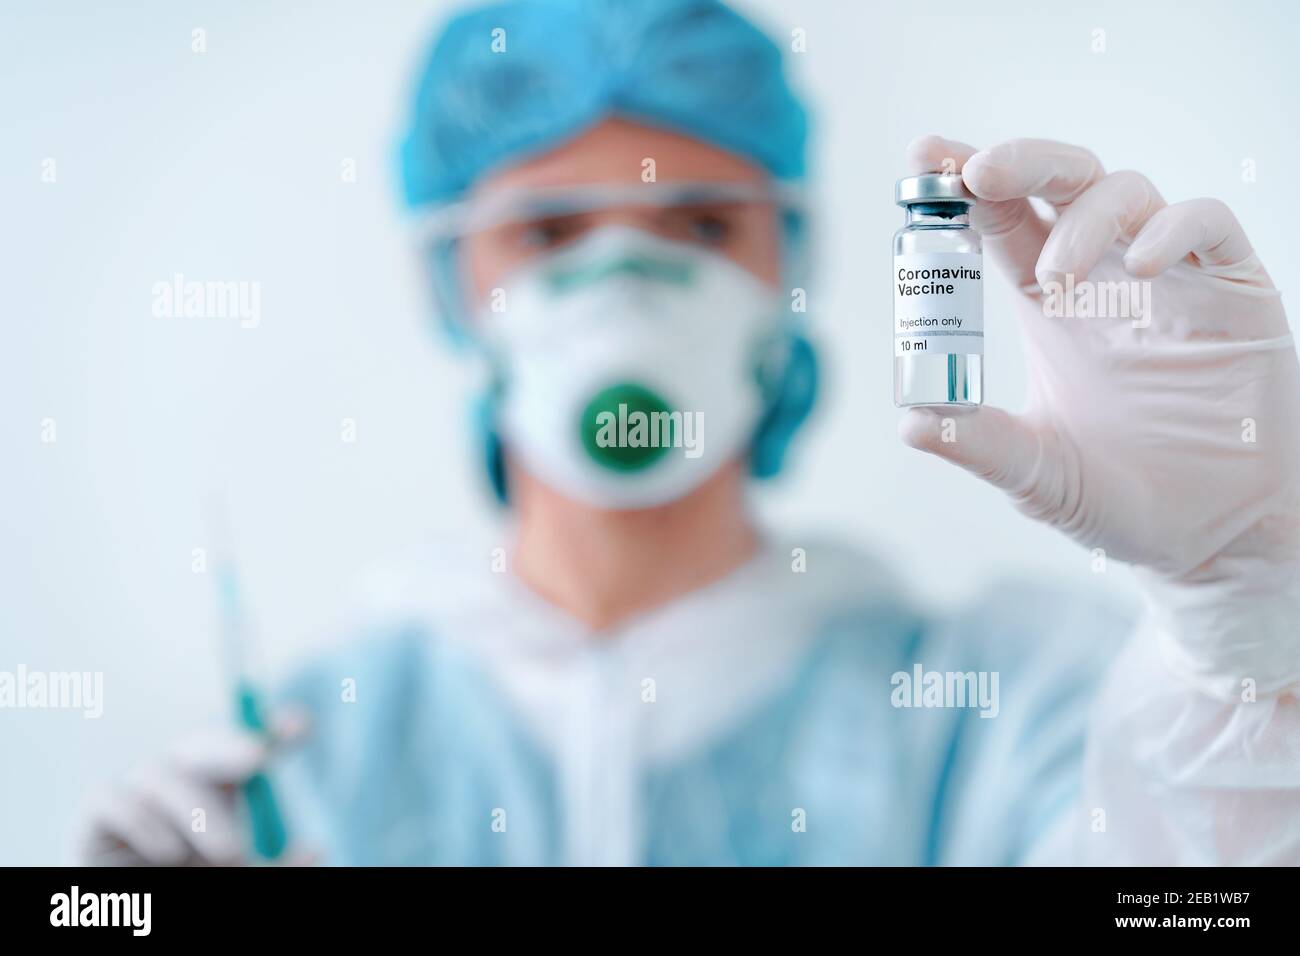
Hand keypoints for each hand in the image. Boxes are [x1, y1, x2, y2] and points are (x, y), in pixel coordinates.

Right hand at [79, 711, 310, 865]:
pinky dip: (141, 820)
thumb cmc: (189, 887)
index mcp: (220, 793)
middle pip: (201, 744)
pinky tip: (169, 852)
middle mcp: (179, 785)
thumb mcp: (241, 879)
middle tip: (259, 756)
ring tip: (229, 853)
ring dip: (195, 808)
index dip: (274, 731)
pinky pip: (108, 797)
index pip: (248, 749)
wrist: (135, 919)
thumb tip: (317, 849)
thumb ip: (276, 868)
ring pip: (157, 771)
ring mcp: (136, 796)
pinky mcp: (93, 818)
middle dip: (230, 742)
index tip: (300, 728)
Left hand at [898, 135, 1299, 695]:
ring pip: (1126, 191)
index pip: (1002, 222)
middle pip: (1061, 183)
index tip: (925, 159)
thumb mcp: (1036, 474)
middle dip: (1019, 162)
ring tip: (1058, 276)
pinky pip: (1208, 223)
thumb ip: (980, 443)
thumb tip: (910, 421)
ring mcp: (1170, 278)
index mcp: (1049, 307)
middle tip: (978, 172)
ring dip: (1084, 217)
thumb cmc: (1121, 502)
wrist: (1214, 539)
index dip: (965, 185)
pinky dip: (1173, 227)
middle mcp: (1104, 279)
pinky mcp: (1232, 290)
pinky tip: (1142, 265)